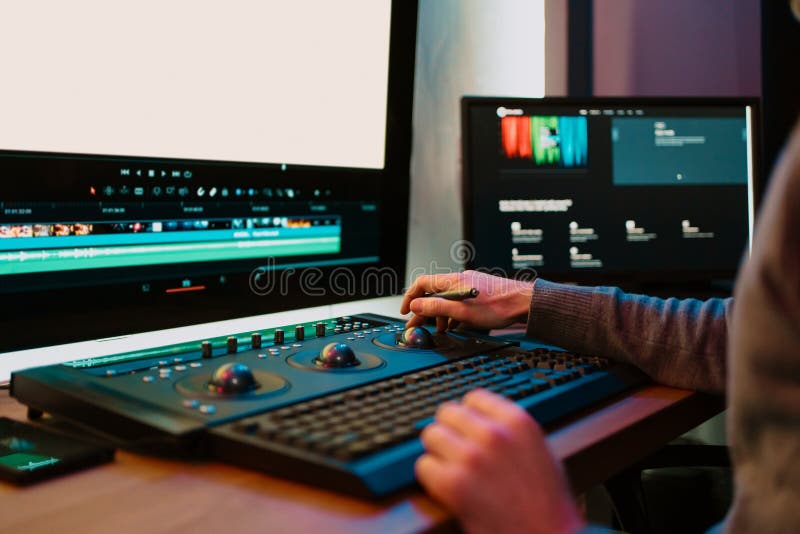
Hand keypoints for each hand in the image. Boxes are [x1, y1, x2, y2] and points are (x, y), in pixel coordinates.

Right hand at [400, 271, 533, 331]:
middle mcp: (460, 281)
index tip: (406, 310)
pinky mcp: (478, 294)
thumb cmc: (498, 306)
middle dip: (424, 311)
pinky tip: (455, 325)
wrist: (524, 304)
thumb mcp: (461, 311)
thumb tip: (415, 306)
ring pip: (446, 300)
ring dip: (439, 315)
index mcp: (453, 281)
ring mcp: (469, 287)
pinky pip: (458, 303)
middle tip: (417, 325)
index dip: (410, 297)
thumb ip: (436, 308)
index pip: (422, 284)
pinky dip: (452, 314)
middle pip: (433, 294)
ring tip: (440, 329)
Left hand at [415, 389, 584, 533]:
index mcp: (517, 421)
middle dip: (450, 431)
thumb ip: (509, 429)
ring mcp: (471, 457)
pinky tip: (447, 487)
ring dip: (438, 452)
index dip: (468, 415)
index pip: (474, 398)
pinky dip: (431, 478)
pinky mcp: (453, 483)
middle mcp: (493, 433)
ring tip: (451, 469)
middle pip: (447, 412)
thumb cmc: (547, 503)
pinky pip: (423, 466)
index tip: (467, 428)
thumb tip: (481, 419)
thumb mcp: (538, 449)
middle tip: (455, 450)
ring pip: (431, 435)